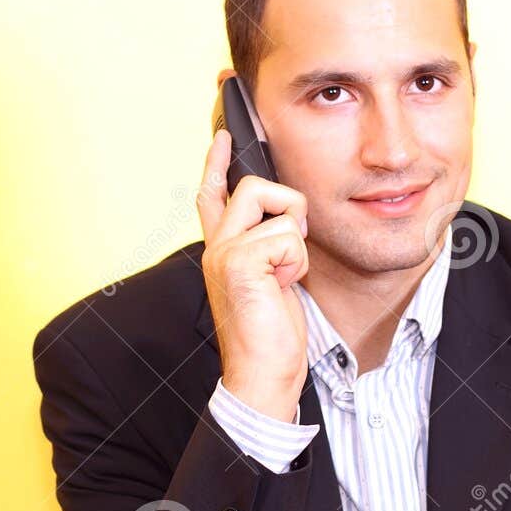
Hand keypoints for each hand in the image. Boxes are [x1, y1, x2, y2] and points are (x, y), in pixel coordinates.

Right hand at [196, 128, 309, 422]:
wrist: (263, 375)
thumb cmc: (273, 336)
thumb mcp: (276, 281)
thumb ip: (273, 248)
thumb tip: (291, 218)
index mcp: (223, 249)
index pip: (213, 194)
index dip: (217, 163)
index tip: (224, 134)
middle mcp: (217, 246)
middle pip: (254, 186)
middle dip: (288, 210)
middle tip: (289, 257)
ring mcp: (223, 252)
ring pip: (277, 208)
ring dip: (296, 243)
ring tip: (284, 278)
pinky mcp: (238, 262)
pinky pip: (287, 235)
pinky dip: (296, 262)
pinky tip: (283, 287)